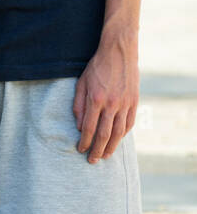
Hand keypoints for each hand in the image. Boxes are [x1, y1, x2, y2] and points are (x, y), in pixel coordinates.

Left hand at [73, 42, 138, 163]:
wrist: (119, 52)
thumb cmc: (96, 67)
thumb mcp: (81, 83)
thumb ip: (78, 105)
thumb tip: (79, 126)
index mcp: (95, 99)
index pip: (88, 127)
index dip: (84, 141)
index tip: (80, 150)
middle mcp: (111, 104)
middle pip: (104, 134)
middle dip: (97, 150)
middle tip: (92, 161)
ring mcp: (125, 104)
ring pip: (119, 132)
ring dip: (111, 147)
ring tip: (105, 156)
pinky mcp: (134, 102)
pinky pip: (129, 123)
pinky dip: (123, 135)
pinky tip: (117, 141)